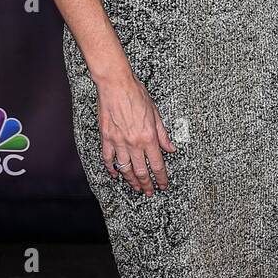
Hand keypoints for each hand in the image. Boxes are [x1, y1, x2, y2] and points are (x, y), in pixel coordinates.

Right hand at [95, 73, 176, 195]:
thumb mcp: (155, 113)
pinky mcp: (106, 137)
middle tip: (150, 192)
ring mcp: (118, 141)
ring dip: (131, 181)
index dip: (161, 178)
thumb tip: (170, 148)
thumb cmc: (136, 94)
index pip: (157, 164)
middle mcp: (134, 142)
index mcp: (148, 137)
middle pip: (141, 171)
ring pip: (125, 168)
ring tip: (135, 187)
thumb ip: (163, 134)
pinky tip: (115, 174)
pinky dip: (111, 168)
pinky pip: (108, 158)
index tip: (163, 185)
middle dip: (147, 184)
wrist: (116, 85)